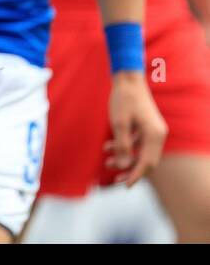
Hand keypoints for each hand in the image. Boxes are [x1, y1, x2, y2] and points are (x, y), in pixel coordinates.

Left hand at [105, 71, 166, 186]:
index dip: (136, 175)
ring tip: (106, 161)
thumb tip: (124, 166)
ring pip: (141, 151)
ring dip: (125, 157)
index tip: (125, 185)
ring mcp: (153, 129)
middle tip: (114, 178)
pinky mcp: (146, 125)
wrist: (127, 78)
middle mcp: (158, 134)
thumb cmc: (122, 99)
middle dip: (130, 169)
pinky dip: (125, 146)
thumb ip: (123, 146)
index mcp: (154, 135)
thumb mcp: (119, 124)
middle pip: (147, 159)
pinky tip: (108, 146)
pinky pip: (138, 142)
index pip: (147, 162)